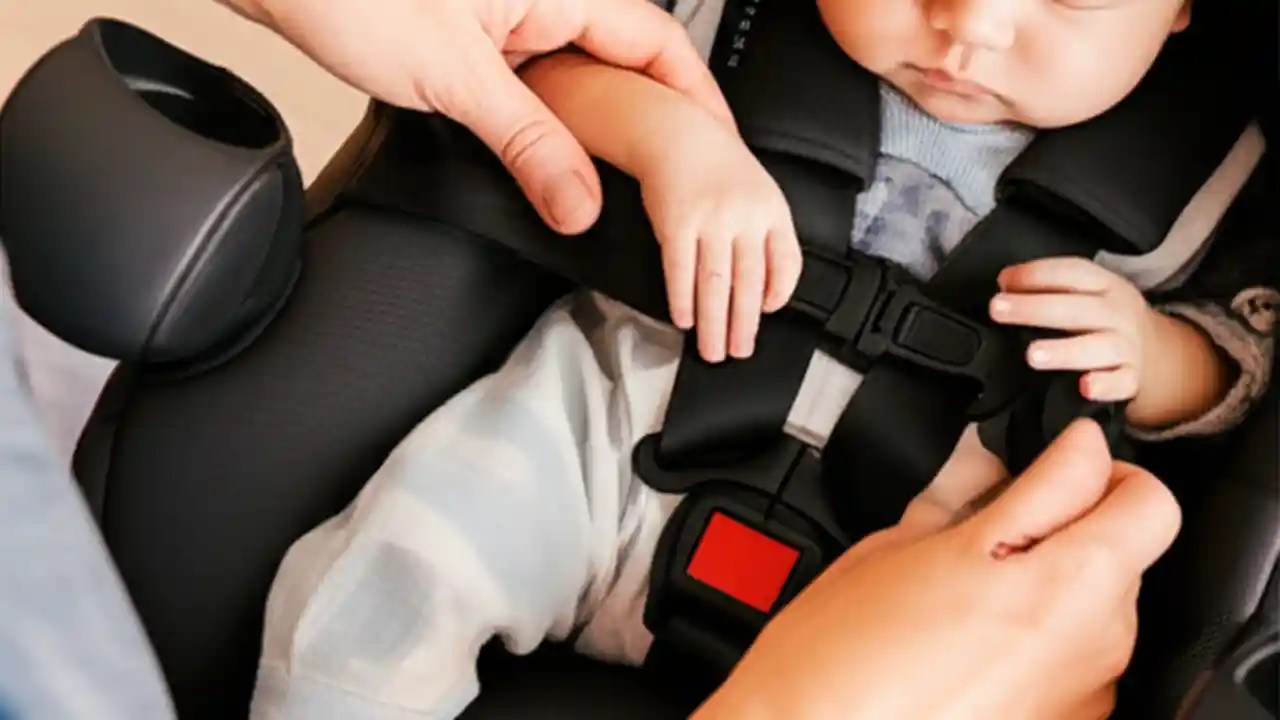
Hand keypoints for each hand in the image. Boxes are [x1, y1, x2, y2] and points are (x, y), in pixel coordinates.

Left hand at [226, 0, 734, 234]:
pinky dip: (555, 125)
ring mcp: (512, 17)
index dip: (697, 101)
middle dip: (654, 125)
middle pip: (629, 63)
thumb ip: (527, 145)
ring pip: (584, 78)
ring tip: (622, 185)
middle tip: (676, 184)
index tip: (720, 152)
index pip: (659, 43)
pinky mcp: (480, 36)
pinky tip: (552, 161)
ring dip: (601, 130)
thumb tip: (579, 203)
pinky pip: (541, 84)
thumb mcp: (455, 80)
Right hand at [638, 133, 801, 361]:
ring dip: (714, 323)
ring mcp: (710, 219)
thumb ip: (765, 234)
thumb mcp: (758, 192)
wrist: (679, 134)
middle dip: (744, 324)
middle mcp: (745, 216)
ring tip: (712, 350)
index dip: (779, 293)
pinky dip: (682, 300)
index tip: (767, 313)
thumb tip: (764, 290)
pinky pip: (681, 270)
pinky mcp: (676, 223)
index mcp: (772, 210)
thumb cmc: (718, 168)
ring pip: (715, 283)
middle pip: (748, 282)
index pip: (786, 261)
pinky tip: (683, 320)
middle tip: (739, 352)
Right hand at [694, 420, 1180, 719]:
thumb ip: (991, 493)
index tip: (1049, 467)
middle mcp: (1097, 645)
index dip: (1093, 470)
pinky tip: (960, 644)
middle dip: (1060, 530)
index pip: (1147, 498)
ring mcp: (1083, 695)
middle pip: (1119, 553)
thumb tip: (1031, 456)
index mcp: (1069, 583)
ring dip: (1041, 586)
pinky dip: (1028, 641)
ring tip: (955, 596)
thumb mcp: (905, 545)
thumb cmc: (838, 663)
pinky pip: (1065, 660)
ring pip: (1090, 607)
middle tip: (978, 530)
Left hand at [989, 257, 1158, 403]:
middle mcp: (1117, 313)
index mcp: (1104, 285)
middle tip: (998, 310)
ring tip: (1033, 355)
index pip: (1072, 273)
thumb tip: (1005, 284)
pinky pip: (1122, 382)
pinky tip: (1085, 387)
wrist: (1156, 351)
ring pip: (1099, 347)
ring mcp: (1126, 347)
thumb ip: (1049, 287)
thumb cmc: (1104, 319)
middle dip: (1035, 308)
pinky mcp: (1131, 377)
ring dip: (1064, 351)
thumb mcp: (1086, 292)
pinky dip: (1105, 385)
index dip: (1036, 275)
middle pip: (1078, 309)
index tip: (1004, 282)